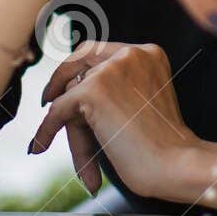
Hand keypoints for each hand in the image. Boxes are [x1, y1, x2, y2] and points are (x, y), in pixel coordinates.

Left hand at [30, 41, 209, 200]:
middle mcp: (131, 53)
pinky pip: (58, 110)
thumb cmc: (164, 147)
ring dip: (74, 131)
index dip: (75, 67)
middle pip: (80, 67)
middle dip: (62, 88)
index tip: (62, 86)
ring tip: (85, 164)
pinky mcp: (95, 90)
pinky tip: (40, 145)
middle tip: (46, 102)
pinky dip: (47, 130)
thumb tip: (67, 96)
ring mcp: (112, 69)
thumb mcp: (143, 103)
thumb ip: (115, 90)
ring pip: (71, 95)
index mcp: (148, 53)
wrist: (176, 165)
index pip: (98, 51)